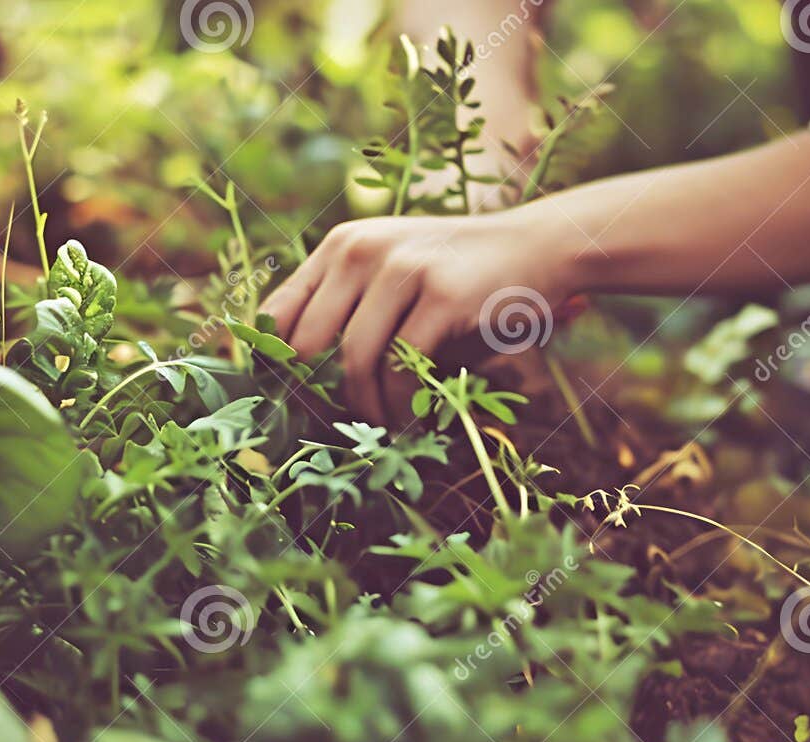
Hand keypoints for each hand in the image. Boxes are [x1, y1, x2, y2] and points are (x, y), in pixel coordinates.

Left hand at [262, 211, 575, 421]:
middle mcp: (361, 249)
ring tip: (379, 428)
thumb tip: (303, 386)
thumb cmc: (459, 274)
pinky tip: (410, 420)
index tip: (291, 405)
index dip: (274, 367)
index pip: (276, 313)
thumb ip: (351, 309)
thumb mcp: (395, 272)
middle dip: (319, 394)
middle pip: (307, 342)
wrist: (536, 247)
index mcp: (341, 246)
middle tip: (340, 424)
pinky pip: (402, 368)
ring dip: (363, 407)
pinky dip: (402, 405)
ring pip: (353, 359)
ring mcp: (401, 268)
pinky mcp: (441, 296)